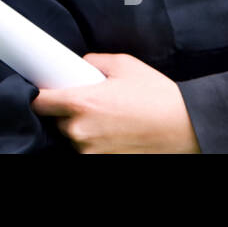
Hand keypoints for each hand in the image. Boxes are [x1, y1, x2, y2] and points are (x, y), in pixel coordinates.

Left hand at [32, 53, 200, 153]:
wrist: (189, 128)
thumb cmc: (158, 96)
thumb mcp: (124, 65)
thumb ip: (93, 62)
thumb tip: (78, 65)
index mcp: (81, 103)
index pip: (38, 102)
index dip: (39, 95)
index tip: (43, 91)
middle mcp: (80, 132)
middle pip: (56, 121)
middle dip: (66, 111)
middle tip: (89, 102)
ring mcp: (90, 152)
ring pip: (72, 138)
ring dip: (82, 128)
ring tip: (108, 118)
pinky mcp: (103, 164)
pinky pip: (89, 150)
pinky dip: (96, 142)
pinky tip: (115, 132)